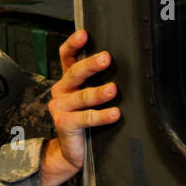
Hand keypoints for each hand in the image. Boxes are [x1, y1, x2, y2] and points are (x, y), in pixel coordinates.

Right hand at [40, 29, 119, 185]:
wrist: (71, 151)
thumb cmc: (85, 122)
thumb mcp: (88, 100)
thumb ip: (97, 83)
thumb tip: (125, 68)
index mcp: (67, 81)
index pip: (67, 57)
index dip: (74, 44)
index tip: (85, 34)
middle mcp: (61, 91)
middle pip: (74, 73)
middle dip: (90, 65)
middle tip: (106, 58)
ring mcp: (60, 107)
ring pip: (82, 96)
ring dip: (98, 92)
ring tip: (113, 89)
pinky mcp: (64, 123)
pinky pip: (85, 118)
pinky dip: (101, 116)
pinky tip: (114, 114)